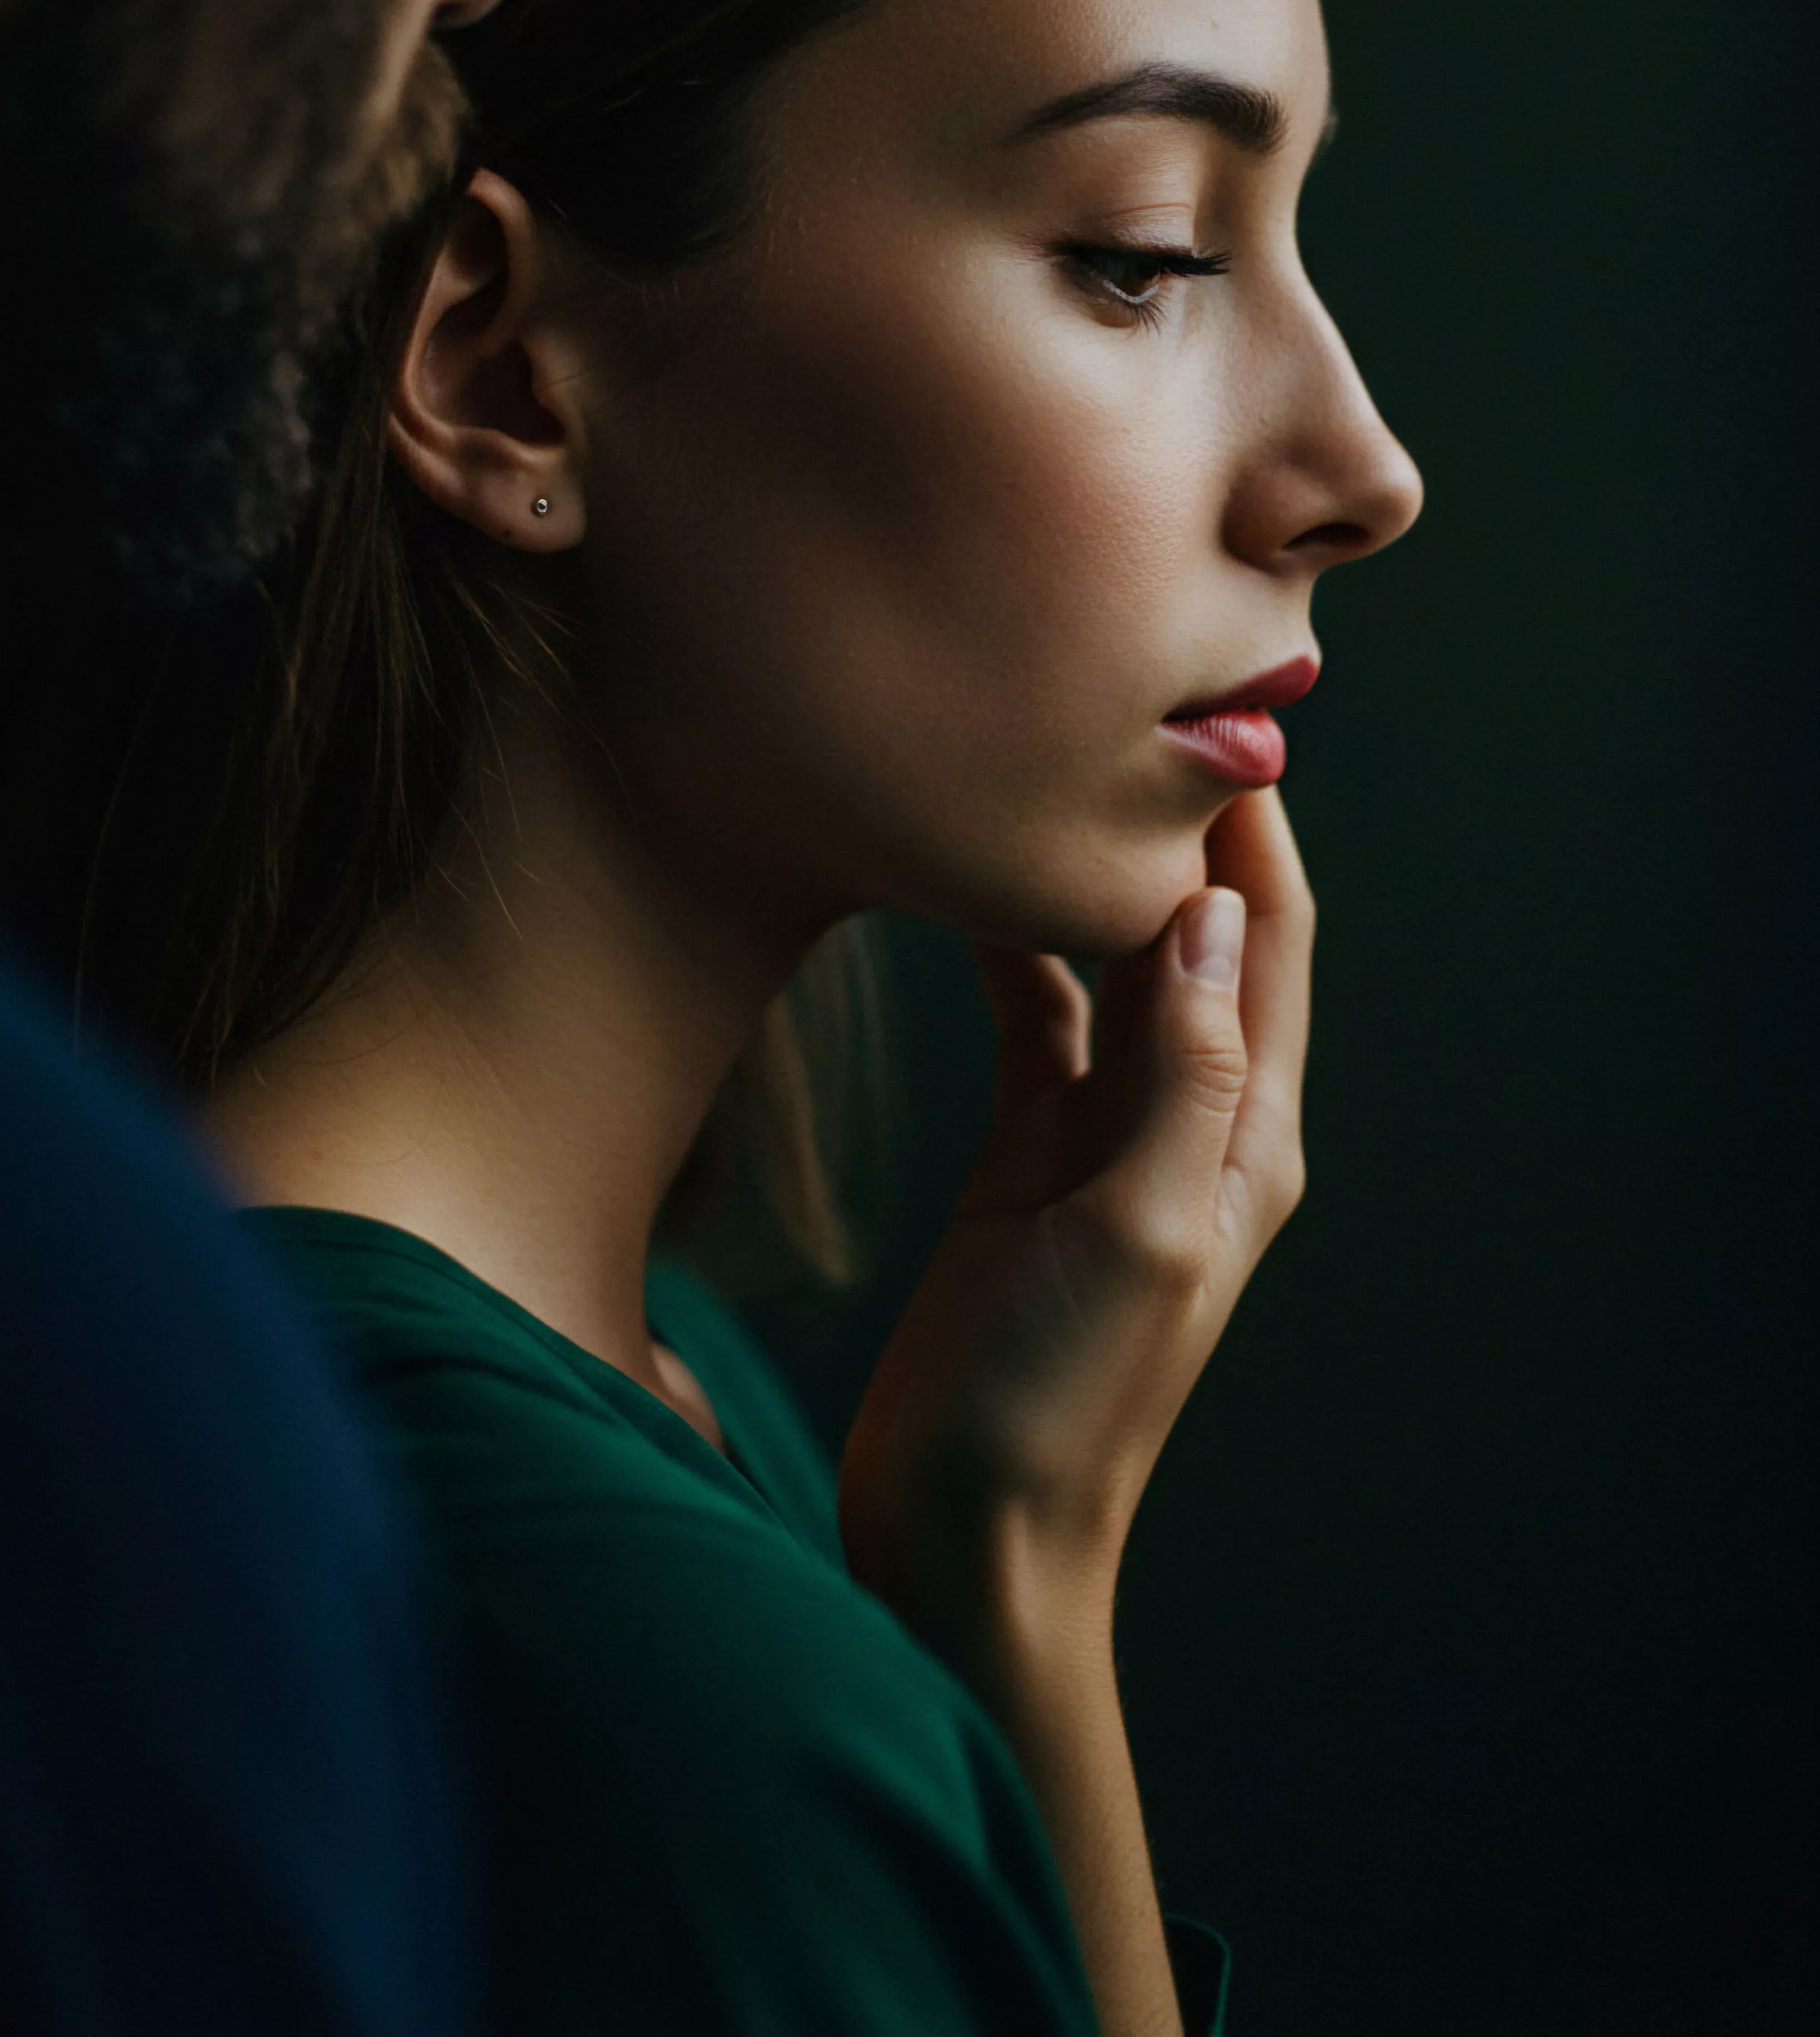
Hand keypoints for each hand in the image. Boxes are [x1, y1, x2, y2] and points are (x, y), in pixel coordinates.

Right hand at [839, 786, 1312, 1661]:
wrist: (970, 1527)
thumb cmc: (1061, 1400)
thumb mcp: (1140, 1231)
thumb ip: (1183, 1074)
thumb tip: (1210, 914)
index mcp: (1247, 1134)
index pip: (1269, 943)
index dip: (1252, 831)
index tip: (1211, 717)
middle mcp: (1189, 1118)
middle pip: (1198, 934)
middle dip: (1172, 824)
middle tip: (1108, 707)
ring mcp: (1106, 1132)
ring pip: (1110, 961)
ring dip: (1086, 874)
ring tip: (1033, 772)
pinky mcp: (1027, 1152)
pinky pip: (1032, 1016)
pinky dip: (1009, 945)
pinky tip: (965, 881)